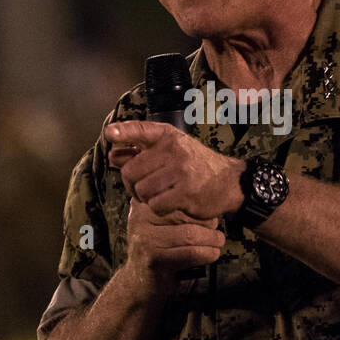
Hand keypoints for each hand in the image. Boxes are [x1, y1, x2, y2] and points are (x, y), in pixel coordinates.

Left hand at [105, 121, 244, 219]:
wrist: (229, 182)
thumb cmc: (195, 166)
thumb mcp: (172, 152)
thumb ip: (142, 152)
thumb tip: (113, 156)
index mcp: (168, 136)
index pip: (140, 130)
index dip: (123, 132)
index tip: (109, 134)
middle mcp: (174, 150)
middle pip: (131, 172)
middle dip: (132, 185)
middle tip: (143, 188)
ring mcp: (180, 171)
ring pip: (142, 191)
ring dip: (146, 198)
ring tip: (160, 195)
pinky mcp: (186, 192)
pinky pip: (156, 205)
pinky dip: (159, 208)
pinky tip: (170, 203)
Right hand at [124, 197, 224, 293]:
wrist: (138, 282)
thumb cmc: (156, 251)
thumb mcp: (160, 224)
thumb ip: (177, 210)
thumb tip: (210, 200)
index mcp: (143, 205)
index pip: (179, 198)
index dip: (200, 208)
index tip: (210, 218)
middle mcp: (140, 218)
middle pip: (185, 214)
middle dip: (208, 223)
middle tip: (216, 232)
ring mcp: (145, 239)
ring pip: (190, 234)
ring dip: (211, 239)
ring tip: (217, 242)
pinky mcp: (154, 259)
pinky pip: (190, 253)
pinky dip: (206, 253)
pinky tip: (212, 254)